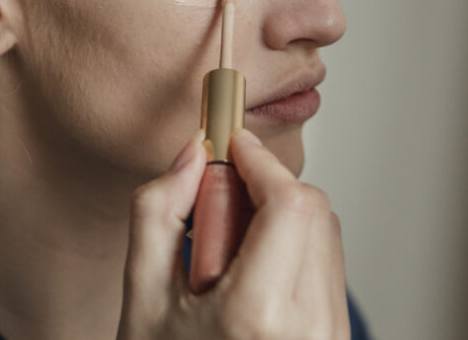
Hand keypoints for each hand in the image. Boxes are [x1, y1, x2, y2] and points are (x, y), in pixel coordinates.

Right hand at [117, 128, 348, 339]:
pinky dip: (291, 257)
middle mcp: (308, 332)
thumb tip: (190, 154)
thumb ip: (157, 214)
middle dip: (266, 192)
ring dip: (279, 225)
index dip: (261, 161)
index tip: (233, 145)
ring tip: (226, 267)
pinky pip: (327, 274)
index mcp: (256, 317)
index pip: (290, 204)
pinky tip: (247, 286)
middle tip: (216, 214)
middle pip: (313, 212)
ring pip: (325, 239)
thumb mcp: (141, 298)